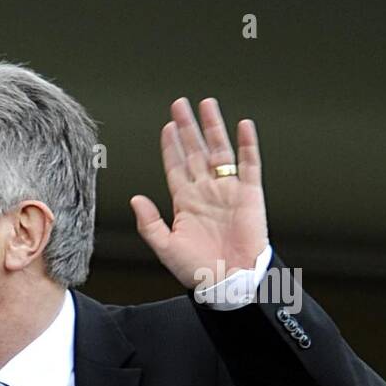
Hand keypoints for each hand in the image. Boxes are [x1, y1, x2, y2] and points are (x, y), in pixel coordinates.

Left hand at [130, 97, 268, 289]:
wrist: (228, 281)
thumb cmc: (197, 270)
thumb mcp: (165, 247)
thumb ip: (149, 223)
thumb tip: (136, 199)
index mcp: (185, 202)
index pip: (176, 167)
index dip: (171, 147)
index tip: (166, 127)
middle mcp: (206, 191)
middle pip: (195, 151)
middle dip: (187, 128)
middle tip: (180, 104)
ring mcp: (228, 190)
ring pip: (220, 150)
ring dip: (213, 127)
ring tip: (207, 104)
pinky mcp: (250, 194)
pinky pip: (250, 164)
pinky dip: (247, 144)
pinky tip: (243, 125)